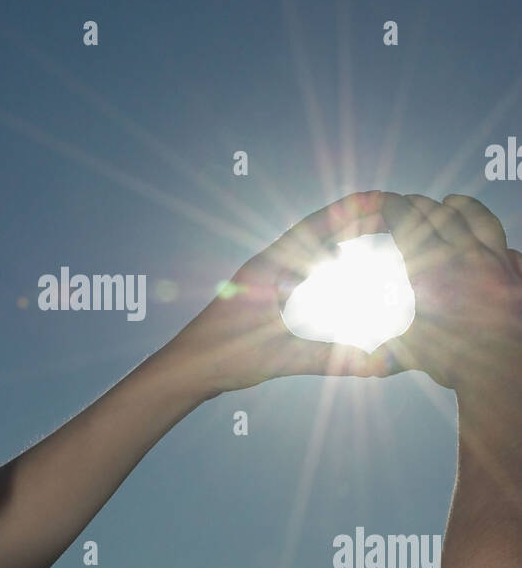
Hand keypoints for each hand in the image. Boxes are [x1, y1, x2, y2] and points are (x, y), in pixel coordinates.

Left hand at [164, 191, 386, 396]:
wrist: (187, 369)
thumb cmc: (224, 357)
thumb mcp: (280, 358)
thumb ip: (327, 359)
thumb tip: (374, 365)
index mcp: (266, 270)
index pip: (311, 230)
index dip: (344, 214)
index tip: (373, 198)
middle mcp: (264, 267)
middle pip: (311, 234)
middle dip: (346, 221)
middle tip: (381, 209)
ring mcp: (261, 278)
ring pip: (303, 248)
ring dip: (333, 237)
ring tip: (364, 227)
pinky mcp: (261, 293)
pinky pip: (297, 265)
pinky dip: (319, 258)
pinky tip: (333, 263)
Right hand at [371, 193, 521, 394]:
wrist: (505, 372)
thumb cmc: (454, 360)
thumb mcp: (412, 353)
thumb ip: (387, 352)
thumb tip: (366, 364)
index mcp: (431, 265)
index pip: (407, 220)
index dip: (392, 206)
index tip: (383, 201)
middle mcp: (465, 254)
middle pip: (439, 213)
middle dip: (420, 204)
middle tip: (407, 203)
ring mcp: (498, 262)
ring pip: (479, 219)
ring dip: (461, 206)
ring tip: (451, 202)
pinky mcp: (520, 277)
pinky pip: (511, 251)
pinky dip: (498, 244)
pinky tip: (497, 248)